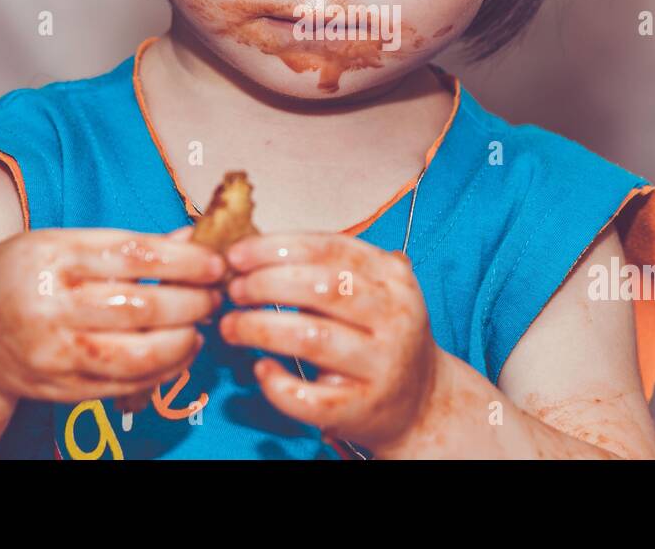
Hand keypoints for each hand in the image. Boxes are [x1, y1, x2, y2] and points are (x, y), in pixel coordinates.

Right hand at [0, 226, 226, 403]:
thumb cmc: (21, 278)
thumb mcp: (60, 244)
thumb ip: (124, 244)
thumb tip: (190, 237)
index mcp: (52, 256)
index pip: (134, 255)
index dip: (186, 260)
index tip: (216, 262)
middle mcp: (50, 305)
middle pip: (142, 305)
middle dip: (193, 300)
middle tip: (217, 294)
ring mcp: (54, 352)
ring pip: (138, 353)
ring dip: (184, 340)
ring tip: (201, 325)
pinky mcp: (61, 389)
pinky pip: (127, 384)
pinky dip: (164, 370)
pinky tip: (181, 352)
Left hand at [217, 232, 439, 449]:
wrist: (422, 400)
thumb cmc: (379, 336)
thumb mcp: (370, 292)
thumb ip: (323, 269)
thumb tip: (252, 252)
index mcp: (391, 277)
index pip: (330, 247)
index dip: (277, 247)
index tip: (237, 254)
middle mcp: (394, 316)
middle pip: (321, 288)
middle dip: (266, 284)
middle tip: (234, 290)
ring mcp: (382, 363)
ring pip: (312, 337)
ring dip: (260, 328)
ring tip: (231, 326)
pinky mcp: (364, 407)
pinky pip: (312, 397)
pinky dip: (278, 384)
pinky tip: (260, 370)